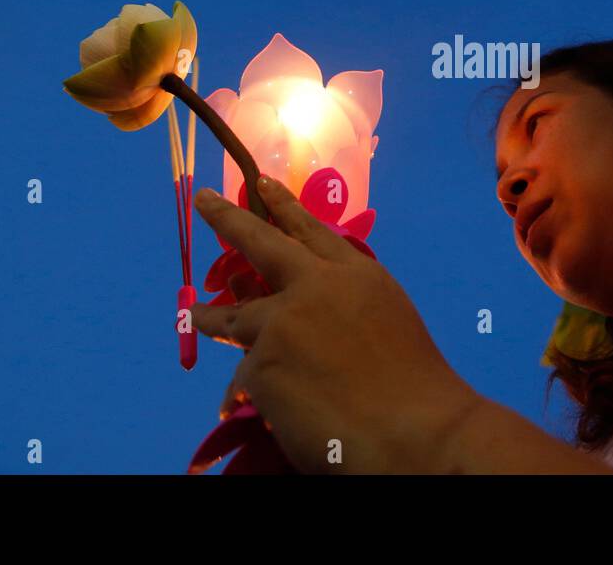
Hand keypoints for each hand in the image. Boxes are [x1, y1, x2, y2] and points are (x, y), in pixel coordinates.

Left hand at [190, 175, 482, 473]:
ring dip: (209, 317)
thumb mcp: (386, 321)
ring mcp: (283, 321)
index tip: (260, 182)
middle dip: (226, 217)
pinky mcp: (262, 363)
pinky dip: (244, 394)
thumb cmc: (414, 387)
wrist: (416, 431)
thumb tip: (300, 307)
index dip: (283, 205)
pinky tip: (242, 408)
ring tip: (196, 315)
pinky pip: (240, 378)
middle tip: (204, 200)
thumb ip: (344, 303)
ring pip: (231, 316)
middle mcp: (316, 286)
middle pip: (258, 241)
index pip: (312, 229)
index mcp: (356, 274)